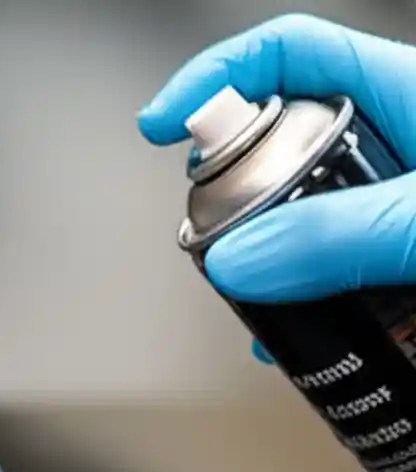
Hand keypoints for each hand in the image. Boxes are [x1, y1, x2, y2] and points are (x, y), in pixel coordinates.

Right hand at [138, 14, 415, 362]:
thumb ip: (341, 236)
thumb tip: (236, 258)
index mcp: (410, 97)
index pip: (287, 52)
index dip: (212, 77)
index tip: (161, 125)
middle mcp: (400, 146)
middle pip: (280, 141)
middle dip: (234, 192)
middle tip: (214, 233)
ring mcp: (399, 206)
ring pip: (304, 219)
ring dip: (271, 266)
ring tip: (262, 305)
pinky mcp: (405, 263)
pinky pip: (340, 277)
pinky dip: (313, 311)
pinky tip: (305, 340)